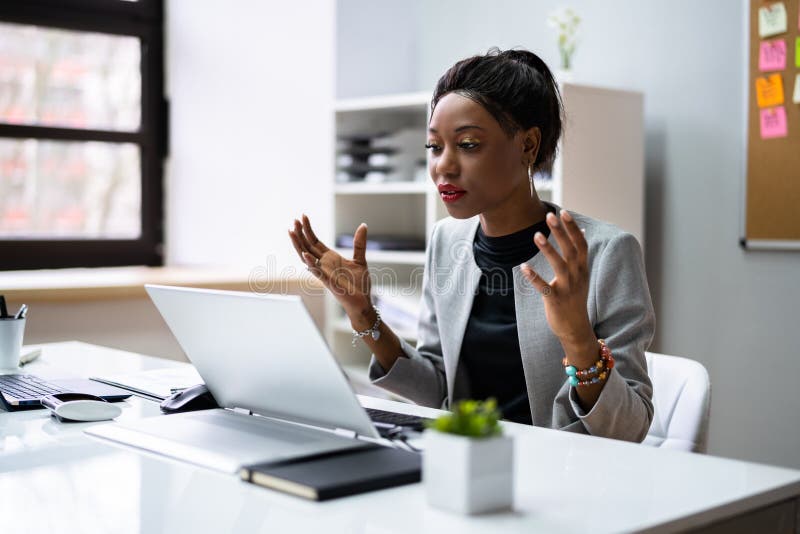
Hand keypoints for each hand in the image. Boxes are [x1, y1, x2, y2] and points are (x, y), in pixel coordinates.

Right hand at [288, 215, 371, 322]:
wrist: (363, 302)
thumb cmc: (359, 284)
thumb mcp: (360, 260)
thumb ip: (359, 243)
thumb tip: (363, 225)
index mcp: (329, 258)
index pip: (314, 241)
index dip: (308, 230)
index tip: (303, 216)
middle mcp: (323, 264)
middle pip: (307, 246)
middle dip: (300, 234)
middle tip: (294, 220)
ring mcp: (324, 273)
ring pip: (306, 257)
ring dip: (299, 245)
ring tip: (292, 232)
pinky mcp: (328, 282)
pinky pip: (317, 272)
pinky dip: (311, 263)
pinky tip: (305, 254)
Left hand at [520, 211, 594, 355]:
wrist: (576, 328)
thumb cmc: (575, 298)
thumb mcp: (581, 274)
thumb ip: (579, 254)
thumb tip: (582, 230)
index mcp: (583, 268)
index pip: (581, 244)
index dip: (573, 228)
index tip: (564, 212)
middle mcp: (577, 276)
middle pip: (571, 250)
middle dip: (561, 232)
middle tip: (550, 215)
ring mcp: (567, 288)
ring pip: (559, 266)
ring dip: (548, 250)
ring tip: (536, 235)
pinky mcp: (555, 300)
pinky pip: (544, 287)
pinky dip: (534, 277)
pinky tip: (523, 267)